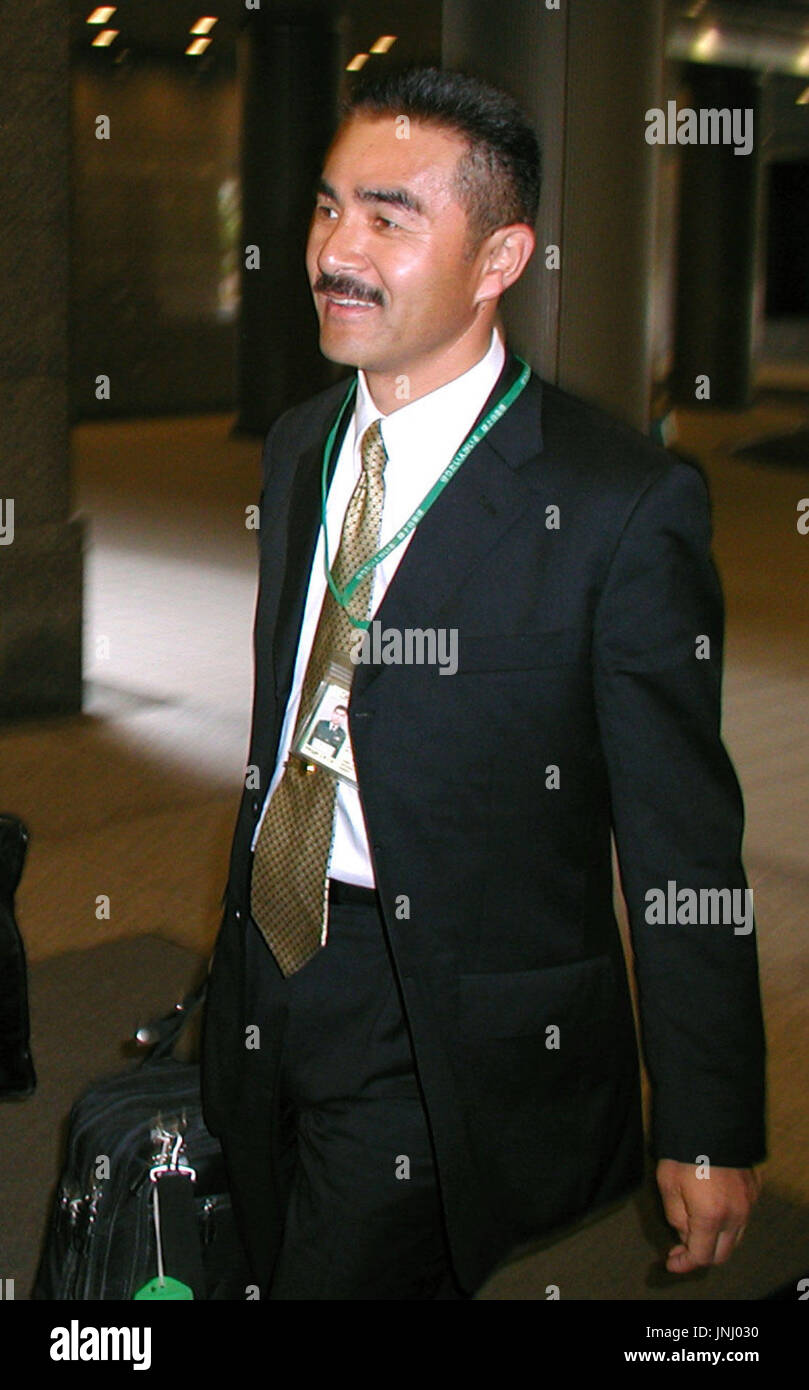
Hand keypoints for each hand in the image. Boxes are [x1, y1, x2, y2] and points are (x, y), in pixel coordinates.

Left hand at [656, 1158, 761, 1273]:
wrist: (709, 1118)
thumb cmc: (684, 1149)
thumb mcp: (667, 1185)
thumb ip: (676, 1217)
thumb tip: (684, 1233)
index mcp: (711, 1216)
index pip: (702, 1256)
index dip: (685, 1263)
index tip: (672, 1261)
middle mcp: (736, 1213)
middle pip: (722, 1253)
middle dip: (701, 1254)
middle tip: (682, 1248)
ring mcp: (749, 1201)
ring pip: (736, 1236)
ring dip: (716, 1238)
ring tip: (696, 1227)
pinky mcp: (755, 1188)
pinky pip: (744, 1214)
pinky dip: (729, 1219)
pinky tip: (712, 1207)